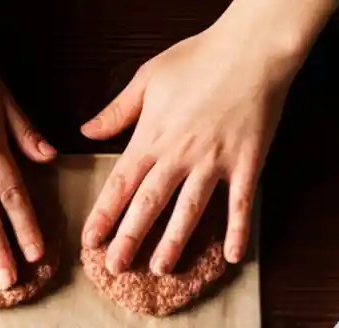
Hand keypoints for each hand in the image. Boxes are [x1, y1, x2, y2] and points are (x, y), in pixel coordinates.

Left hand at [81, 7, 315, 274]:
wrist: (252, 48)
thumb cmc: (199, 58)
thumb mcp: (147, 78)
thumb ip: (116, 111)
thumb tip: (86, 132)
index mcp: (151, 137)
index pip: (120, 185)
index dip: (104, 216)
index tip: (90, 242)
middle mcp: (179, 155)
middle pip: (148, 205)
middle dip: (129, 239)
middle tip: (116, 268)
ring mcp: (214, 161)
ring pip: (189, 210)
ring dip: (174, 242)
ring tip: (160, 268)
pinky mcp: (247, 162)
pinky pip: (241, 203)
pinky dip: (237, 230)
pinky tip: (231, 257)